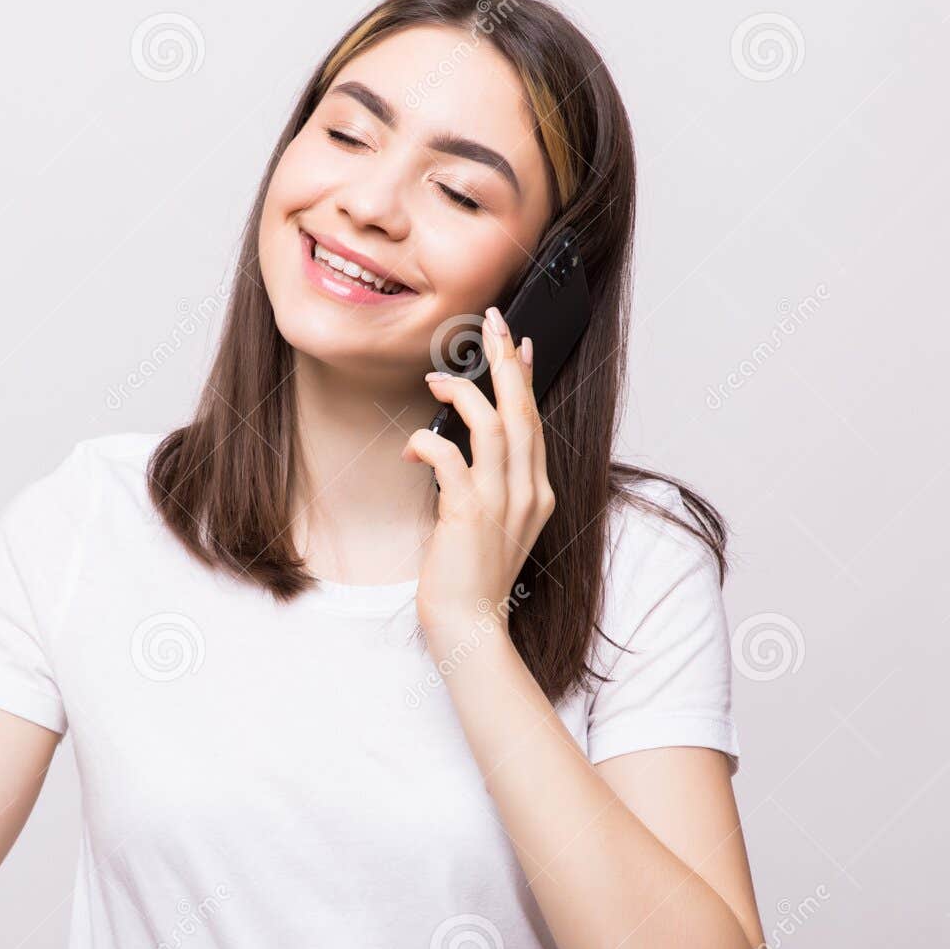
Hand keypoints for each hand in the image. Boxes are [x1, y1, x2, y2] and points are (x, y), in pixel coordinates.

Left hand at [401, 306, 553, 645]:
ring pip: (494, 424)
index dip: (526, 380)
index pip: (534, 422)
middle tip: (494, 323)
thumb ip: (485, 485)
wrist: (470, 625)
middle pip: (522, 410)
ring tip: (437, 376)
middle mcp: (527, 491)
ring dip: (464, 392)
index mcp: (537, 492)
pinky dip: (428, 443)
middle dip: (507, 361)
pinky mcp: (470, 513)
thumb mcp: (491, 524)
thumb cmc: (472, 577)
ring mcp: (503, 502)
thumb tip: (453, 448)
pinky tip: (412, 449)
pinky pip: (450, 458)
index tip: (519, 345)